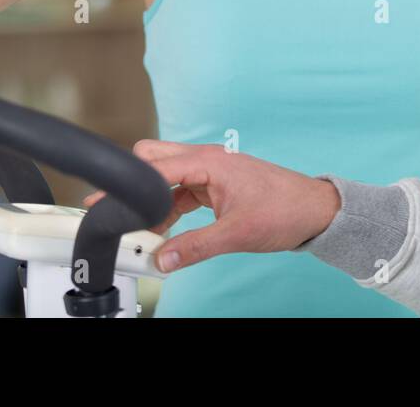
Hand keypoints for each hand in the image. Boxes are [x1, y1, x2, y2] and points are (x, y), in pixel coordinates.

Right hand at [82, 139, 340, 273]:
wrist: (315, 211)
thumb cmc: (285, 210)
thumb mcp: (237, 233)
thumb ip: (196, 247)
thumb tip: (163, 259)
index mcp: (208, 162)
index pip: (155, 168)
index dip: (128, 187)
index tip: (104, 202)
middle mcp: (205, 160)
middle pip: (154, 160)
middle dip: (134, 185)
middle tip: (118, 212)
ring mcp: (209, 171)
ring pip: (165, 178)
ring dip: (151, 202)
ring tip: (140, 230)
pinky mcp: (214, 185)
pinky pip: (180, 192)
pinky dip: (167, 209)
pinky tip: (164, 232)